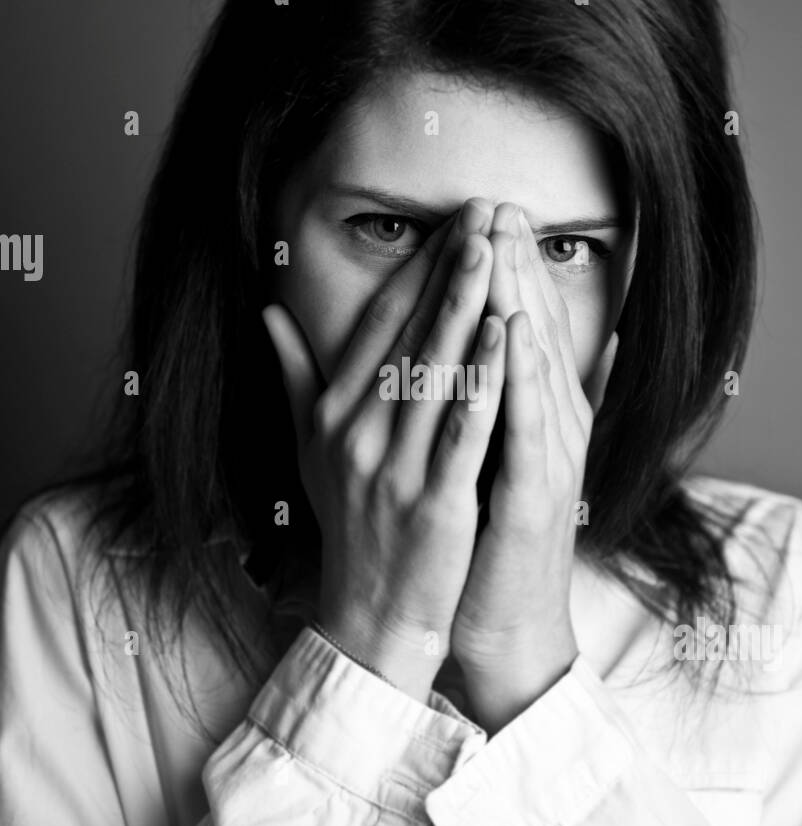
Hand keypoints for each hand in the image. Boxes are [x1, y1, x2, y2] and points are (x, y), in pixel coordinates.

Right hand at [261, 200, 505, 702]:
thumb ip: (294, 377)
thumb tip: (269, 312)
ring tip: (496, 249)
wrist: (369, 615)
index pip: (377, 326)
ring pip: (435, 371)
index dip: (415, 269)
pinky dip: (485, 380)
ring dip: (467, 306)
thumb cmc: (350, 525)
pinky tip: (507, 335)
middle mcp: (356, 433)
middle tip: (483, 210)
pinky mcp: (434, 502)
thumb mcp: (310, 449)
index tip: (449, 222)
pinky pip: (462, 429)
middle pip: (409, 335)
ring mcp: (394, 468)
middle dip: (450, 268)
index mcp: (331, 415)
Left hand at [451, 203, 617, 731]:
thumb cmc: (488, 535)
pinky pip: (529, 426)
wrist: (502, 618)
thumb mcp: (488, 455)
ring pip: (536, 366)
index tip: (483, 210)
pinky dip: (523, 378)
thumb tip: (501, 350)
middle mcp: (550, 425)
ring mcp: (548, 457)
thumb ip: (494, 401)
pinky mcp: (539, 492)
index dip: (504, 268)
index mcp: (533, 412)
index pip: (520, 325)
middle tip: (498, 203)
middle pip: (534, 331)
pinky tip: (514, 335)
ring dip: (522, 302)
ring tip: (505, 245)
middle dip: (514, 266)